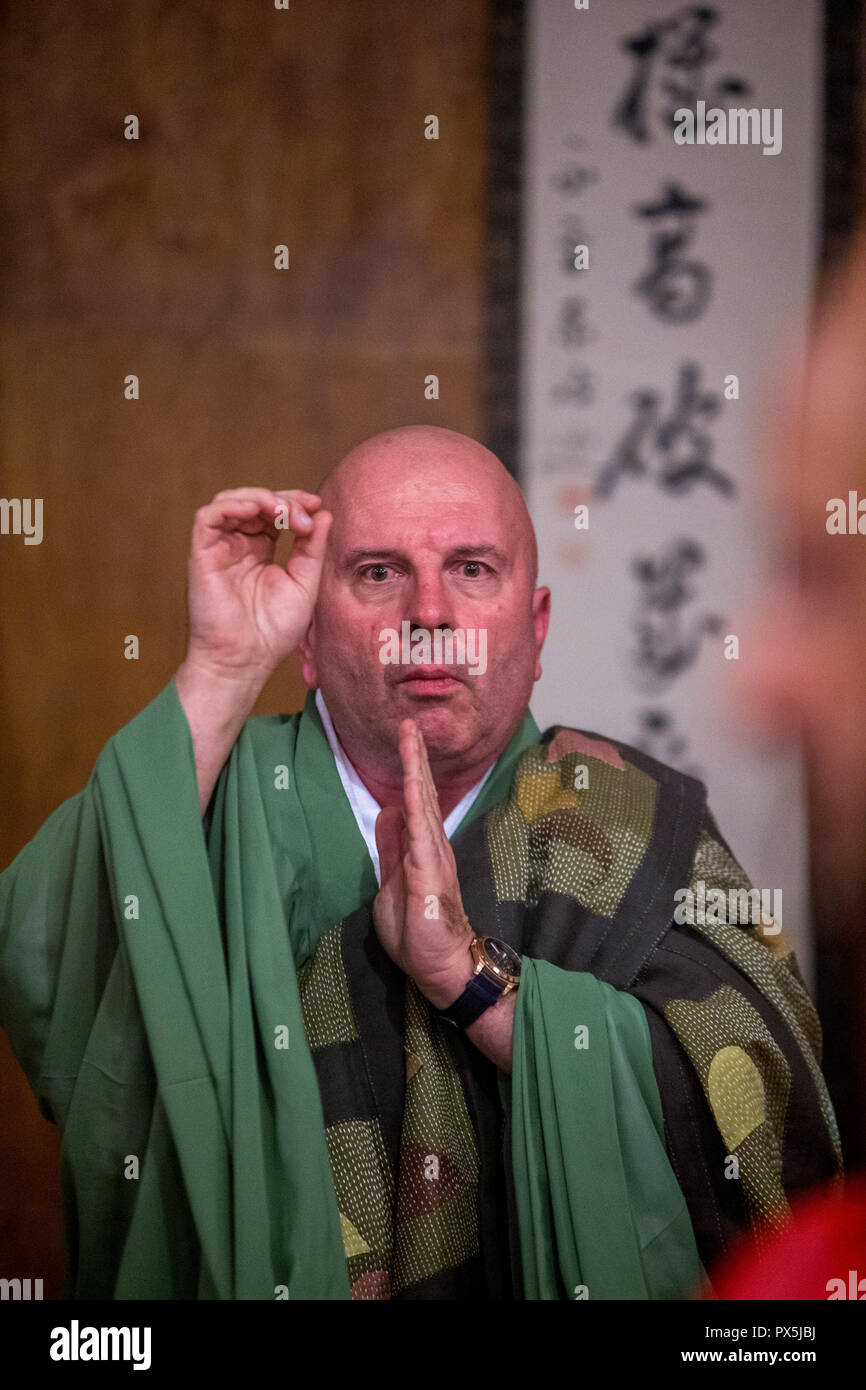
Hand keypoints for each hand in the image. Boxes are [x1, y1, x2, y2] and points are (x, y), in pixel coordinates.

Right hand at [184, 486, 331, 680]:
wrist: (246, 660)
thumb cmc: (273, 631)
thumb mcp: (305, 583)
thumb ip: (313, 548)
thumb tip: (325, 514)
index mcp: (261, 551)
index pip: (275, 513)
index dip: (295, 503)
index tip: (318, 506)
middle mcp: (238, 546)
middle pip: (255, 502)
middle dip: (283, 500)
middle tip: (304, 514)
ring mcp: (219, 549)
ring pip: (230, 502)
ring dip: (259, 497)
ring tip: (282, 510)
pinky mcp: (202, 554)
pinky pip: (207, 517)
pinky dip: (230, 505)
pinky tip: (254, 510)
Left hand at [372, 719, 474, 1007]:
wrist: (440, 965)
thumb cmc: (418, 930)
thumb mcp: (393, 882)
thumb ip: (391, 847)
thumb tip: (387, 812)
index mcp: (422, 848)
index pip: (414, 802)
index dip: (410, 770)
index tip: (406, 739)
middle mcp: (432, 844)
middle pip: (422, 793)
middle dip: (415, 757)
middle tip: (410, 723)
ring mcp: (433, 855)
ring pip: (423, 803)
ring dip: (415, 768)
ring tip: (411, 736)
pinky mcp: (429, 870)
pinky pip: (421, 830)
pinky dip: (416, 802)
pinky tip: (412, 779)